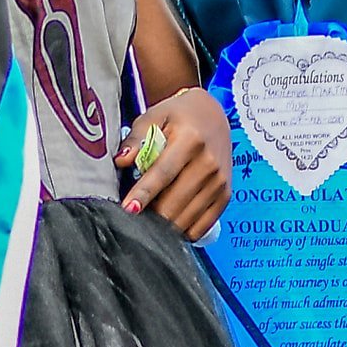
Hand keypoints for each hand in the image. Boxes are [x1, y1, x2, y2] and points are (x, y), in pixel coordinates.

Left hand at [119, 87, 231, 236]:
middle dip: (151, 214)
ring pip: (188, 217)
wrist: (213, 115)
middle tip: (133, 218)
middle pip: (175, 201)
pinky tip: (169, 223)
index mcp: (190, 140)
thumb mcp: (153, 116)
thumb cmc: (178, 116)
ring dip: (165, 225)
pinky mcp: (225, 195)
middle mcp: (209, 163)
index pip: (163, 173)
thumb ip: (136, 138)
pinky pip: (203, 225)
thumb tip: (121, 161)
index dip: (144, 193)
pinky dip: (184, 230)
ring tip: (149, 219)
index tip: (128, 209)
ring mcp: (220, 181)